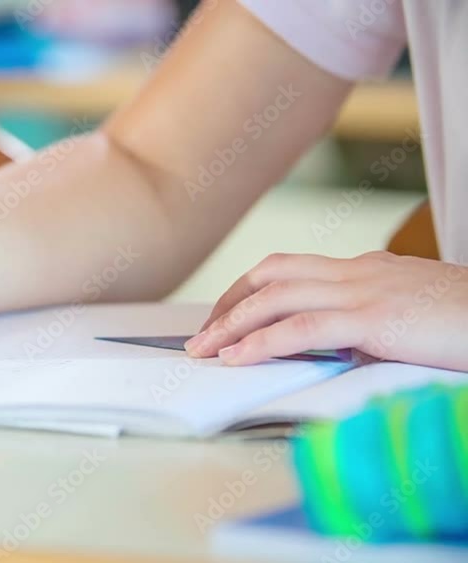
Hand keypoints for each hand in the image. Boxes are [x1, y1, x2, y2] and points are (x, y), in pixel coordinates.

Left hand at [184, 252, 467, 370]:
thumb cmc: (467, 325)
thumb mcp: (409, 320)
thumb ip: (368, 325)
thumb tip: (332, 347)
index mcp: (366, 270)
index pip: (290, 270)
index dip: (249, 291)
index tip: (225, 316)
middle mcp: (358, 272)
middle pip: (271, 275)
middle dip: (229, 303)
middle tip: (201, 336)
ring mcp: (364, 291)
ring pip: (275, 297)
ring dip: (231, 323)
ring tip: (203, 349)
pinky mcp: (373, 319)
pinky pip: (300, 329)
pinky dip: (261, 342)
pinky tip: (236, 358)